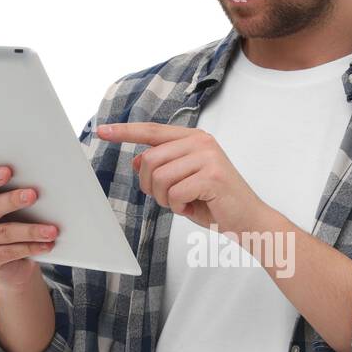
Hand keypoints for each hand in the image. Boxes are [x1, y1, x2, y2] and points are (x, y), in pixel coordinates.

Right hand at [0, 151, 58, 290]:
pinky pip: (8, 253)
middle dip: (12, 201)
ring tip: (52, 229)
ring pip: (3, 233)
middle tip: (34, 194)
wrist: (5, 265)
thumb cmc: (3, 224)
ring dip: (31, 230)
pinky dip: (30, 248)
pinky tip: (46, 245)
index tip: (9, 171)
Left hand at [96, 123, 267, 235]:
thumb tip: (136, 160)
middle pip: (150, 160)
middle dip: (151, 186)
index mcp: (194, 139)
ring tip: (184, 203)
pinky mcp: (211, 176)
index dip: (125, 132)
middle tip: (169, 199)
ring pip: (159, 178)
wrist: (248, 220)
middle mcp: (201, 142)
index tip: (103, 131)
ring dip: (165, 199)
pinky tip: (194, 207)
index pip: (152, 131)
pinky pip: (174, 193)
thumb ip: (163, 168)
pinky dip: (178, 207)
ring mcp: (207, 157)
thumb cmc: (216, 202)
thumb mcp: (183, 182)